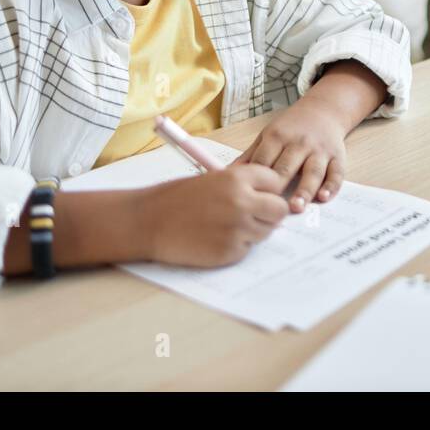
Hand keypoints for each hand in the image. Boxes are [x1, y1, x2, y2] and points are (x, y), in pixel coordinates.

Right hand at [140, 165, 288, 266]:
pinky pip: (247, 249)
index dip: (268, 189)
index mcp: (237, 178)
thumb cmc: (176, 198)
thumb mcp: (213, 179)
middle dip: (270, 213)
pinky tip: (214, 238)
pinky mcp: (230, 252)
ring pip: (266, 232)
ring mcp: (238, 229)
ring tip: (225, 225)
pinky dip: (235, 246)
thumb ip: (242, 186)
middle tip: (254, 215)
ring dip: (253, 230)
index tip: (260, 194)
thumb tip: (269, 199)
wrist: (149, 222)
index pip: (275, 181)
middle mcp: (242, 202)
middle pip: (280, 210)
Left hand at [234, 98, 347, 212]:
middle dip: (279, 185)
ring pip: (312, 171)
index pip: (264, 160)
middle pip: (287, 166)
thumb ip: (250, 155)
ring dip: (305, 189)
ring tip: (297, 207)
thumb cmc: (291, 127)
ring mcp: (320, 150)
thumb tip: (226, 174)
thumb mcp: (268, 135)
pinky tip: (324, 198)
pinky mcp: (337, 157)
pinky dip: (331, 186)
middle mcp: (299, 143)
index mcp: (278, 137)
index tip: (249, 197)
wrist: (323, 110)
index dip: (256, 179)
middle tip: (271, 207)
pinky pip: (336, 173)